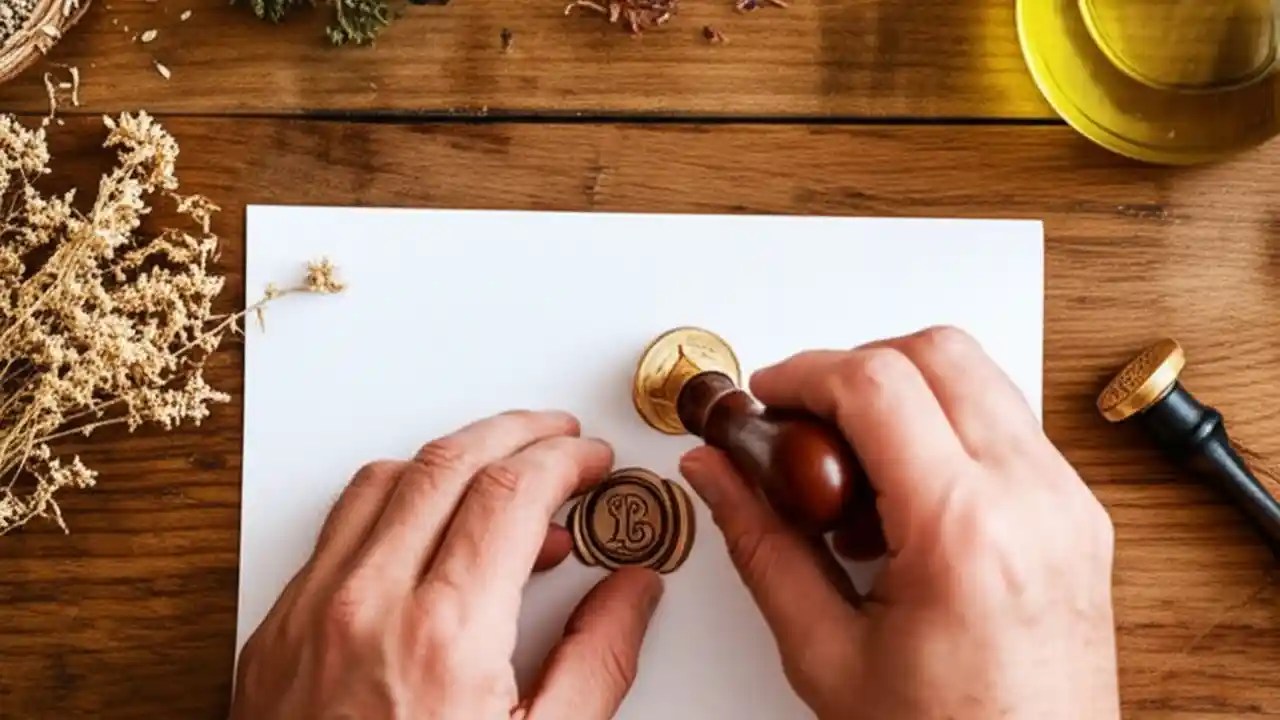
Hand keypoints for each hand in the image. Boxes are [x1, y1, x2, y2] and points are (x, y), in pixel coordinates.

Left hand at [232, 410, 663, 719]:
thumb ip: (596, 663)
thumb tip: (632, 590)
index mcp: (443, 637)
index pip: (513, 490)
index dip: (566, 460)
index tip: (594, 463)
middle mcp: (366, 605)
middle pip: (448, 461)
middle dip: (515, 433)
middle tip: (559, 438)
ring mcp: (308, 612)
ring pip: (384, 479)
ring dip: (452, 459)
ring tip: (501, 477)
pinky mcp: (275, 630)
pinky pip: (338, 527)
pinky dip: (395, 500)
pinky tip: (429, 528)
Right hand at [679, 327, 1118, 719]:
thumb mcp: (826, 652)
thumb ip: (762, 545)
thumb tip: (716, 473)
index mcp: (967, 531)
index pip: (878, 382)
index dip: (804, 373)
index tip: (768, 398)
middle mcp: (1035, 500)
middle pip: (939, 351)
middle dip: (855, 365)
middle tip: (803, 421)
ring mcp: (1069, 503)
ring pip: (979, 375)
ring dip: (904, 393)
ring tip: (852, 471)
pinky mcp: (1080, 515)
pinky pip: (1006, 425)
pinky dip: (945, 428)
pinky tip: (903, 497)